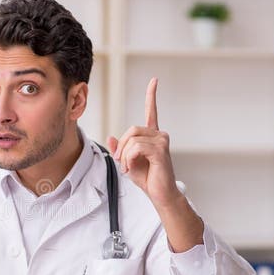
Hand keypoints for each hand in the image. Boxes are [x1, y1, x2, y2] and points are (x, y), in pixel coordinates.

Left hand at [106, 77, 179, 210]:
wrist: (159, 194)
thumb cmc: (147, 178)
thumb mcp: (127, 162)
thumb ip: (119, 149)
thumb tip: (111, 136)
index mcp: (152, 136)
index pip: (151, 111)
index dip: (152, 95)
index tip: (154, 80)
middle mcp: (159, 135)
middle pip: (131, 129)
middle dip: (121, 147)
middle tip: (121, 162)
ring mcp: (162, 141)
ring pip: (132, 139)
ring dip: (124, 156)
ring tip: (128, 167)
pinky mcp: (160, 150)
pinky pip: (136, 147)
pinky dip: (129, 158)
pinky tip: (132, 167)